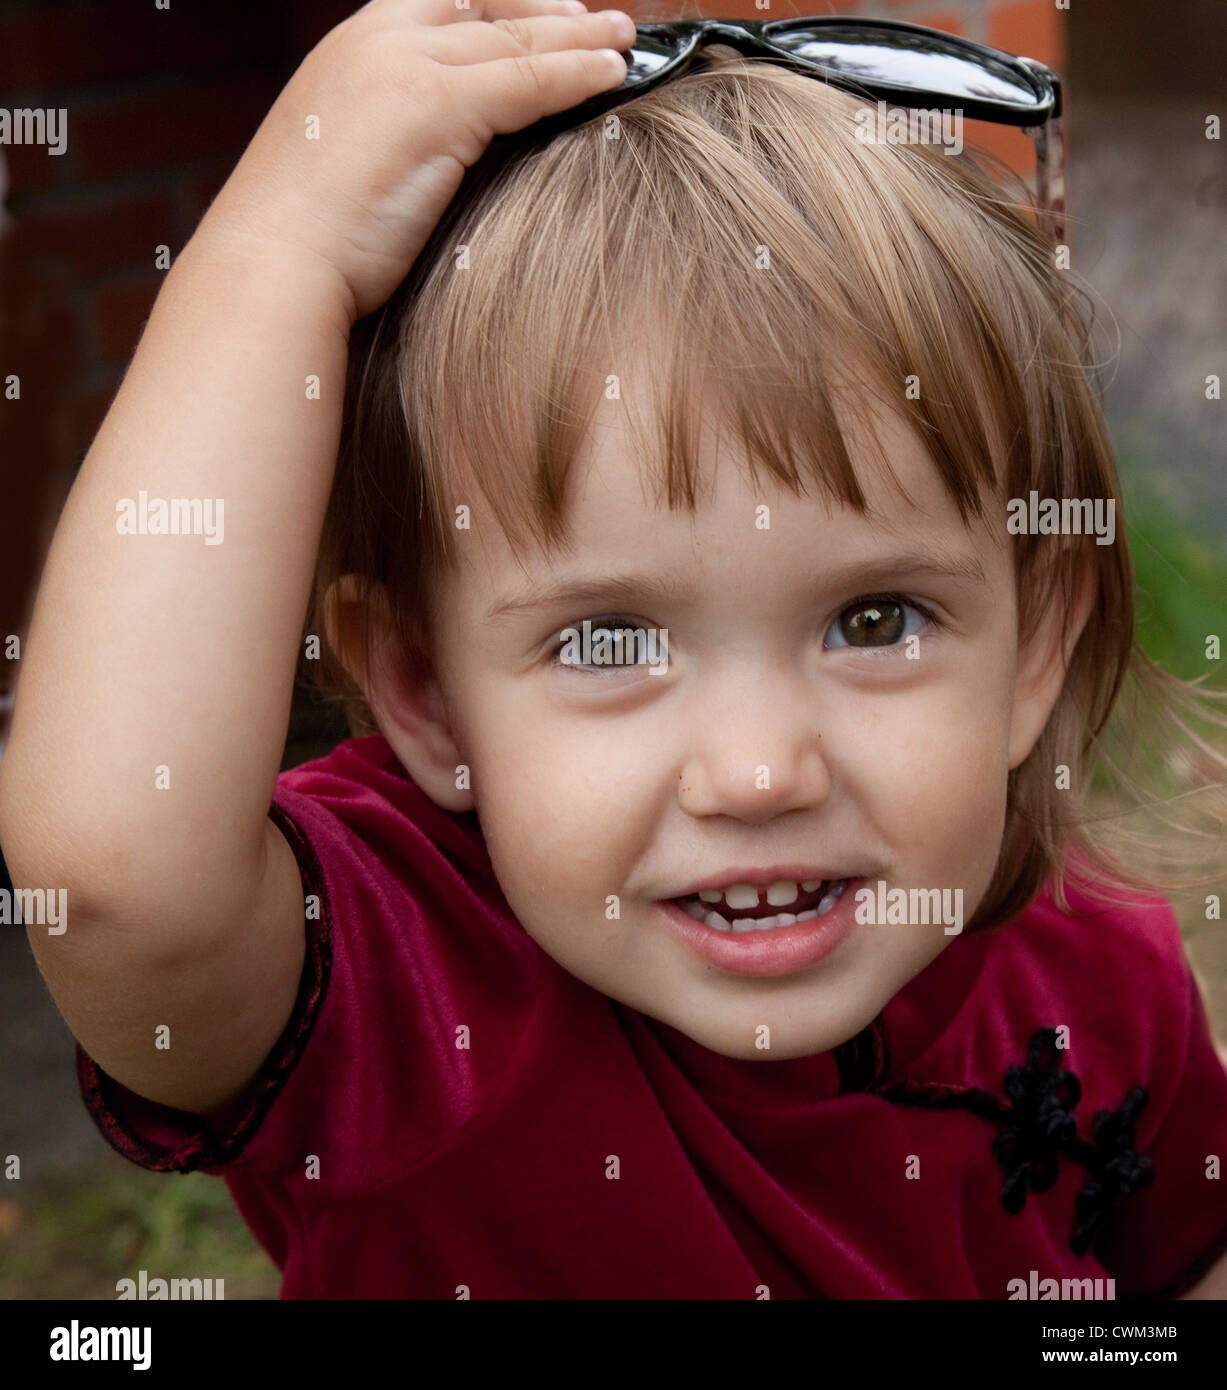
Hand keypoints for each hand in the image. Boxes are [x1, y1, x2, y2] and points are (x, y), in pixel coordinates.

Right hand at [195, 0, 634, 321]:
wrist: (271, 265)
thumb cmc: (302, 241)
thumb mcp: (343, 163)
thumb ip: (389, 136)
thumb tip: (433, 155)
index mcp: (351, 47)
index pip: (443, 3)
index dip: (502, 6)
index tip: (548, 14)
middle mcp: (376, 39)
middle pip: (484, 8)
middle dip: (549, 12)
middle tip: (602, 20)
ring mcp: (404, 66)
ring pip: (512, 40)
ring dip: (578, 38)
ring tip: (626, 38)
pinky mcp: (434, 107)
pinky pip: (526, 81)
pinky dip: (575, 76)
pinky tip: (613, 76)